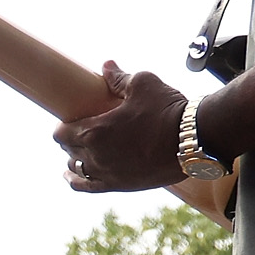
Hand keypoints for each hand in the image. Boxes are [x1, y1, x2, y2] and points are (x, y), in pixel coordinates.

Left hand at [53, 64, 190, 194]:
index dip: (63, 125)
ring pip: (76, 168)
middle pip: (68, 149)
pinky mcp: (120, 186)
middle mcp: (95, 156)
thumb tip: (107, 66)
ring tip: (78, 150)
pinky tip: (71, 175)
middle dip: (71, 138)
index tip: (70, 118)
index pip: (61, 132)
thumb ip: (119, 78)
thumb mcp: (143, 85)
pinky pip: (88, 187)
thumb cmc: (167, 110)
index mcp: (94, 131)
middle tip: (81, 129)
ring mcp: (106, 173)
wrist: (194, 140)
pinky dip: (76, 180)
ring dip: (75, 157)